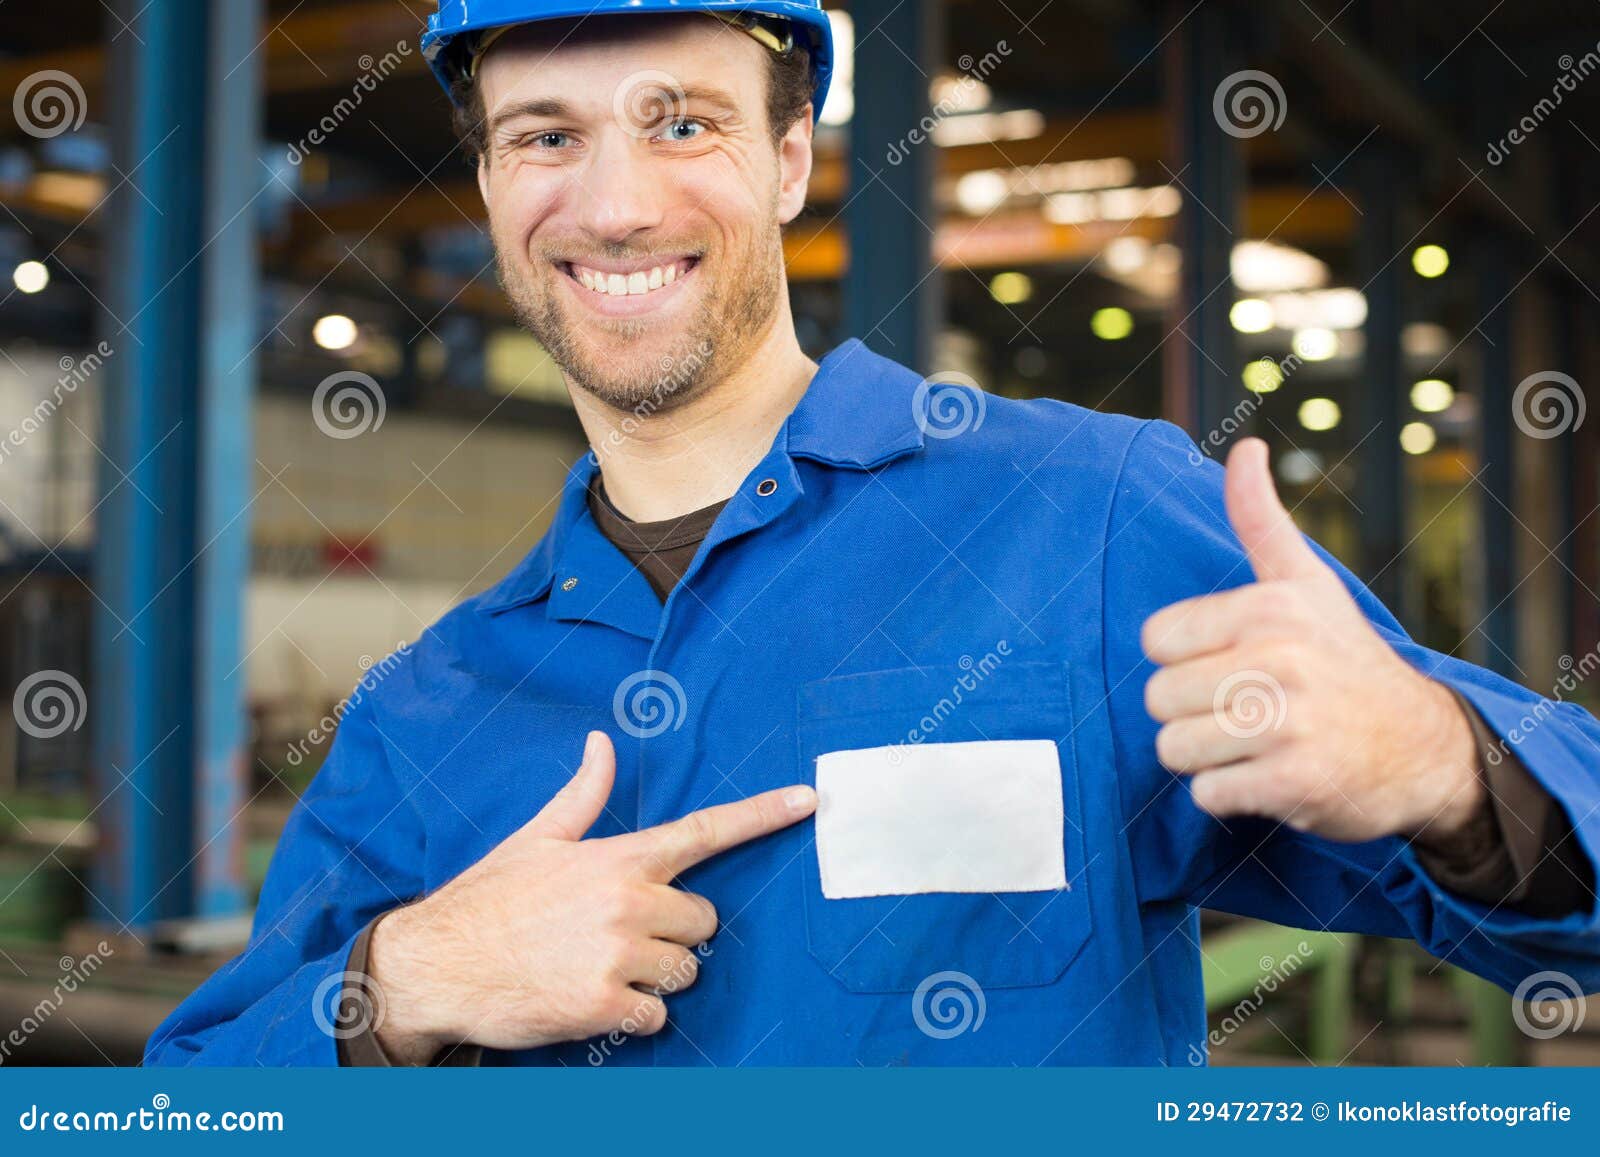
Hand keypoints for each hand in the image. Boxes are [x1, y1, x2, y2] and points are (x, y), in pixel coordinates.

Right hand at [368, 731, 816, 1062]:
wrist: (435, 966)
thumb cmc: (487, 900)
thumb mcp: (536, 839)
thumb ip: (583, 796)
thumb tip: (603, 744)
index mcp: (618, 858)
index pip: (706, 829)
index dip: (763, 813)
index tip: (808, 799)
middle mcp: (628, 901)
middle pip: (703, 922)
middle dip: (674, 932)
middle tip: (621, 936)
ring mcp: (619, 955)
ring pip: (685, 971)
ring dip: (656, 976)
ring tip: (603, 968)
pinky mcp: (605, 1005)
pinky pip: (657, 1014)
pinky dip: (634, 1015)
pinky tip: (594, 999)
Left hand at [1140, 438, 1482, 844]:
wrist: (1422, 746)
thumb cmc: (1343, 659)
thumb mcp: (1305, 583)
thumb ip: (1260, 521)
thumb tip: (1243, 447)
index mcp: (1269, 608)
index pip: (1155, 641)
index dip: (1183, 659)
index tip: (1230, 662)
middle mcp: (1279, 660)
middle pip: (1158, 699)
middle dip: (1190, 712)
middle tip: (1243, 710)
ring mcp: (1287, 724)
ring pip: (1173, 749)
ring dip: (1204, 757)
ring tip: (1252, 743)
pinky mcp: (1293, 782)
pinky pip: (1206, 795)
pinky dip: (1227, 796)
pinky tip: (1268, 776)